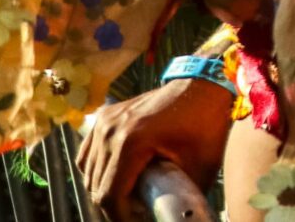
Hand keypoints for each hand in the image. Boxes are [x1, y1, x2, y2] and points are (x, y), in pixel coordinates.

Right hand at [77, 78, 231, 220]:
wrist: (204, 85)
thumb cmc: (206, 123)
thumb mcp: (200, 165)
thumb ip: (182, 197)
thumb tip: (178, 217)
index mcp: (131, 142)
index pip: (109, 195)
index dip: (120, 218)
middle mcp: (110, 131)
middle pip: (95, 186)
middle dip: (114, 206)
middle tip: (136, 213)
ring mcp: (104, 121)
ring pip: (87, 172)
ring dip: (103, 189)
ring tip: (128, 197)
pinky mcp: (104, 117)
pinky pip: (87, 154)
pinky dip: (96, 170)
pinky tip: (115, 176)